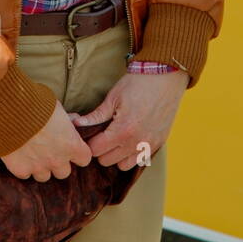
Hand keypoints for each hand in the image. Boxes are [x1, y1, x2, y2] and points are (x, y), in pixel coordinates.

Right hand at [0, 100, 92, 181]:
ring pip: (44, 176)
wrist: (12, 108)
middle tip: (49, 151)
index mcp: (71, 144)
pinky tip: (19, 154)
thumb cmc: (38, 103)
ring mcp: (38, 167)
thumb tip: (74, 122)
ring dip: (40, 167)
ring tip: (32, 153)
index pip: (84, 159)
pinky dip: (23, 166)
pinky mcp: (21, 169)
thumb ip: (67, 121)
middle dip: (58, 163)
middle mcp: (57, 160)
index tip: (71, 148)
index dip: (78, 153)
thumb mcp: (59, 108)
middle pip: (64, 172)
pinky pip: (25, 174)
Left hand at [68, 69, 189, 170]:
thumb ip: (95, 116)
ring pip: (123, 165)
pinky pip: (140, 160)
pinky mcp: (158, 143)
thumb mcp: (113, 97)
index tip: (92, 133)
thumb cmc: (138, 83)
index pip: (96, 150)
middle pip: (107, 161)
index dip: (90, 141)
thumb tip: (77, 124)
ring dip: (117, 155)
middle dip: (102, 149)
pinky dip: (133, 155)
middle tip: (104, 134)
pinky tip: (131, 140)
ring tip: (118, 139)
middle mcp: (136, 142)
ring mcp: (149, 144)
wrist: (165, 75)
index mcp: (123, 130)